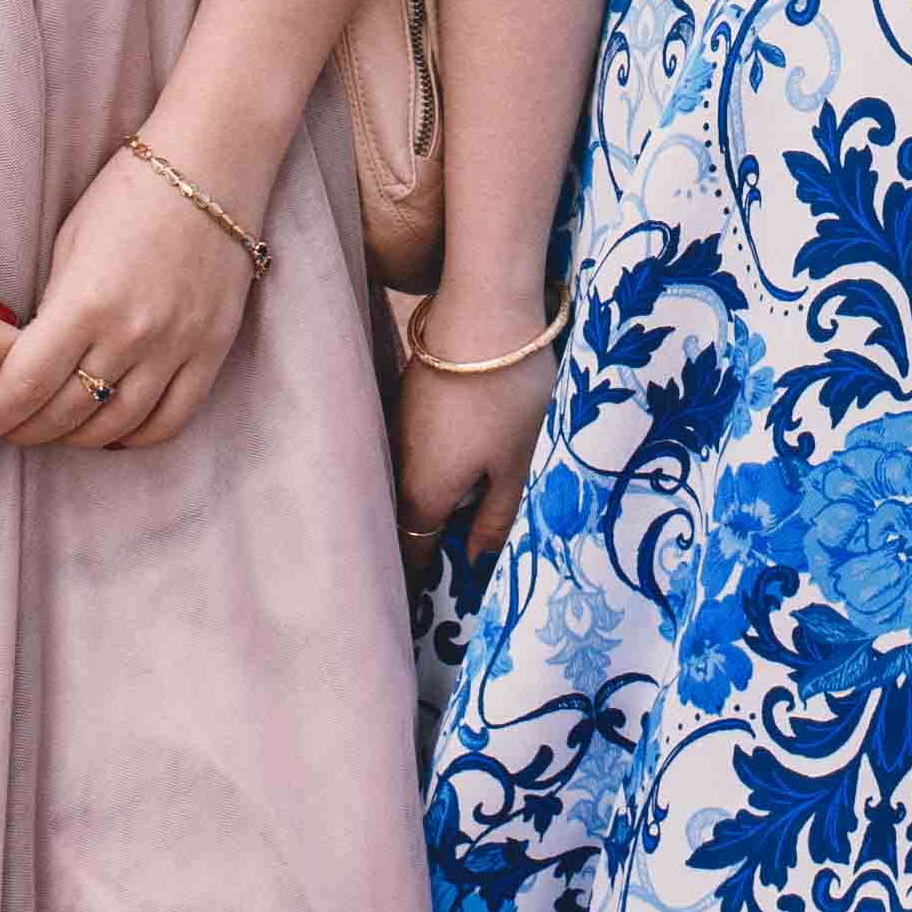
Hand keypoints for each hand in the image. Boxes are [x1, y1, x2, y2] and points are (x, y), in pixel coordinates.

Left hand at [0, 141, 258, 453]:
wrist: (211, 163)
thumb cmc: (129, 192)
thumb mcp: (70, 242)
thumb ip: (51, 308)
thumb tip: (28, 362)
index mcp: (85, 301)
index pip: (24, 386)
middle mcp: (131, 334)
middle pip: (63, 415)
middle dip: (22, 427)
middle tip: (6, 422)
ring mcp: (175, 347)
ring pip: (113, 428)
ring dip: (72, 437)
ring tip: (52, 426)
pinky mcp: (211, 352)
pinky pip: (169, 422)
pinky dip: (133, 437)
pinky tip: (110, 427)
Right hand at [395, 285, 562, 566]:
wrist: (483, 309)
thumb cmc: (506, 396)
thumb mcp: (516, 465)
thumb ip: (495, 519)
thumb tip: (472, 560)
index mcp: (422, 493)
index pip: (409, 553)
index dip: (418, 580)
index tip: (429, 601)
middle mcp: (397, 464)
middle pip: (403, 518)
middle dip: (422, 541)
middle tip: (450, 555)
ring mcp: (396, 427)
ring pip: (405, 480)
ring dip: (425, 500)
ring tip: (460, 510)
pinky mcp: (405, 397)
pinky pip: (410, 449)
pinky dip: (428, 465)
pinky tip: (459, 457)